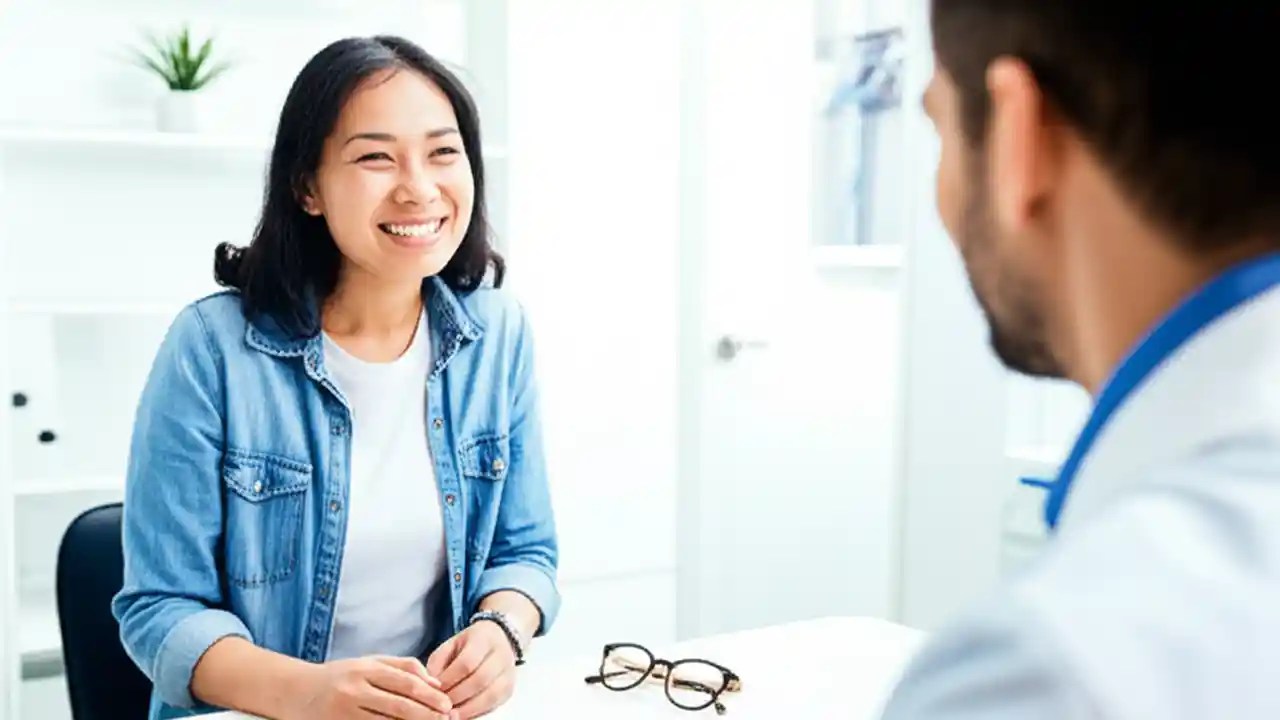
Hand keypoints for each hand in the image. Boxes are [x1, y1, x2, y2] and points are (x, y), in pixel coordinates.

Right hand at [285, 655, 453, 719]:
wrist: (295, 691)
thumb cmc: (340, 676)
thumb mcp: (369, 662)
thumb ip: (402, 667)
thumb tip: (434, 682)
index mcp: (365, 669)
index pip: (405, 682)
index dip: (429, 694)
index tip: (447, 703)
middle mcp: (354, 689)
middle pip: (399, 705)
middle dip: (427, 714)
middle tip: (446, 719)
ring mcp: (345, 712)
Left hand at [427, 622, 518, 718]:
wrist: (499, 640)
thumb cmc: (469, 645)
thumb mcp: (450, 645)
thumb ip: (438, 663)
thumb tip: (432, 687)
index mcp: (484, 639)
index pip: (467, 662)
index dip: (450, 679)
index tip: (435, 689)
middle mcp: (501, 655)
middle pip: (480, 680)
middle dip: (457, 696)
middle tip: (441, 705)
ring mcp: (508, 673)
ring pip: (490, 696)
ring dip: (468, 709)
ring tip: (450, 715)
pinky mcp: (509, 689)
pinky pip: (494, 705)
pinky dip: (477, 713)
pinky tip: (462, 715)